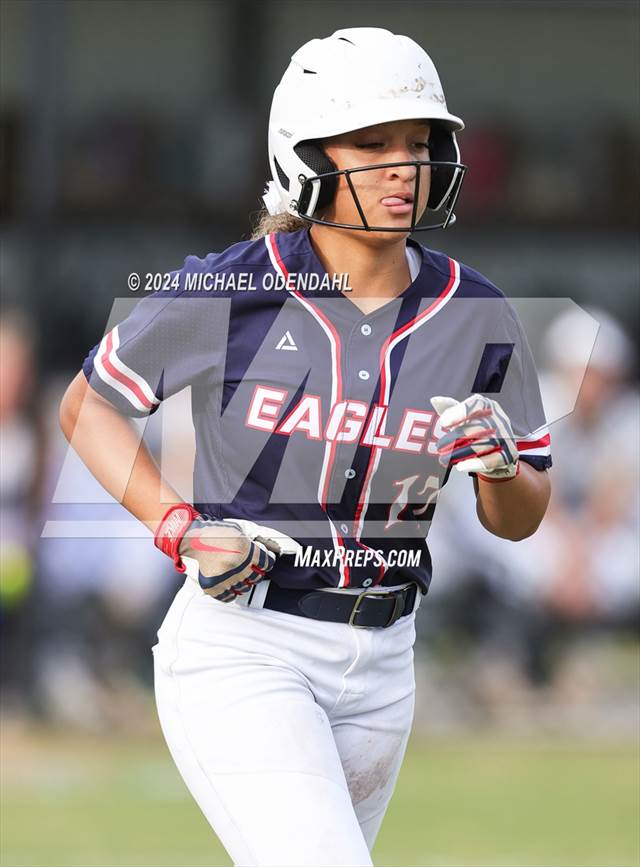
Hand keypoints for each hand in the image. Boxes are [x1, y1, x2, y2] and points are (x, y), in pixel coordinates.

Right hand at [155, 504, 278, 600]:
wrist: (191, 539)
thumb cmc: (212, 533)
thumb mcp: (237, 531)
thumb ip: (251, 543)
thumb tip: (263, 551)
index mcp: (243, 550)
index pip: (266, 563)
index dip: (267, 562)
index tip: (266, 563)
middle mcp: (235, 565)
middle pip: (256, 577)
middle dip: (256, 573)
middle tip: (252, 569)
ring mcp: (224, 578)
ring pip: (244, 588)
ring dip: (244, 583)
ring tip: (239, 576)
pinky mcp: (213, 586)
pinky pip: (229, 597)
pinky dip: (231, 593)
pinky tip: (231, 585)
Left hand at [430, 394, 519, 480]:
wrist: (495, 451)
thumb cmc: (477, 430)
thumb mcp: (465, 416)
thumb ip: (450, 407)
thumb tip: (435, 400)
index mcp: (488, 406)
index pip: (476, 404)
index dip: (458, 413)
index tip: (443, 423)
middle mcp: (499, 419)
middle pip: (476, 427)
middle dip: (454, 438)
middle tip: (439, 446)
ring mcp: (506, 437)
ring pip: (482, 445)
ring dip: (460, 453)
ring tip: (444, 458)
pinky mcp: (509, 454)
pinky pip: (492, 460)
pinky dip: (475, 464)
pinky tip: (461, 466)